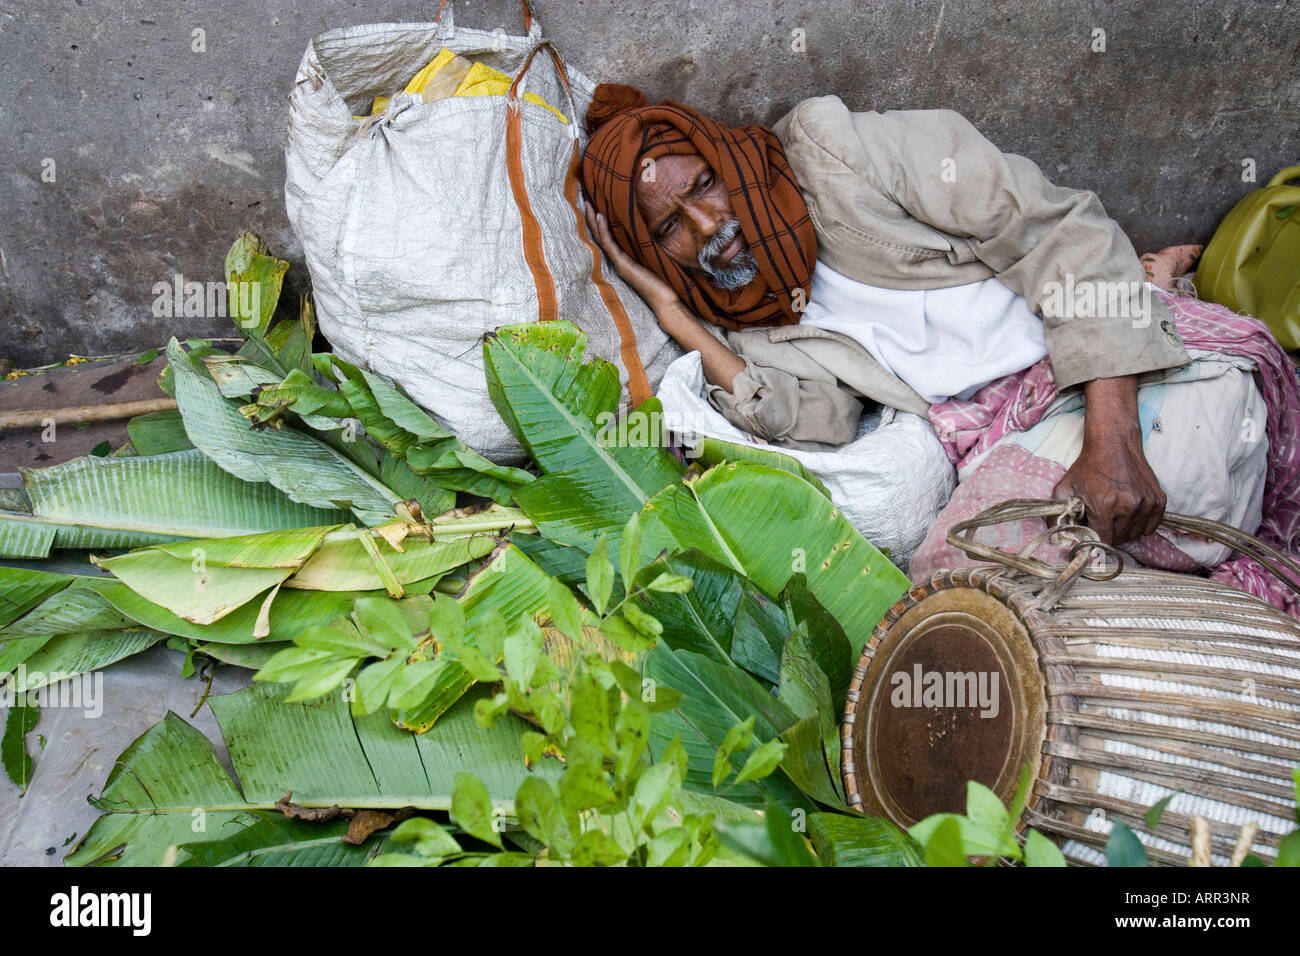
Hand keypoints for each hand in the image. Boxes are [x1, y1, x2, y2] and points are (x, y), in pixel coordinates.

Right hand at [584, 204, 678, 311]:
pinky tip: (600, 217)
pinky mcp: (623, 266)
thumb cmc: (663, 282)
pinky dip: (604, 230)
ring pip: (601, 238)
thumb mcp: (654, 258)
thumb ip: (648, 246)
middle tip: (584, 197)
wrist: (666, 301)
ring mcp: (618, 263)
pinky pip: (610, 245)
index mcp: (623, 257)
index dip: (598, 220)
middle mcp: (617, 260)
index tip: (594, 202)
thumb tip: (654, 228)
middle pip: (599, 235)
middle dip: (591, 217)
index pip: (606, 235)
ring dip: (593, 220)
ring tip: (587, 203)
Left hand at [1052, 375, 1165, 544]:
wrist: (1114, 443)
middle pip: (1120, 539)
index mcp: (1105, 507)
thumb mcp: (1064, 488)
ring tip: (1115, 515)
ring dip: (1125, 530)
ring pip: (1136, 534)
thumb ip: (1057, 515)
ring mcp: (1146, 503)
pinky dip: (1142, 524)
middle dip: (1109, 534)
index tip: (1093, 533)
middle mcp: (1128, 507)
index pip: (1103, 541)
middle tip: (1102, 521)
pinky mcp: (1158, 499)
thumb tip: (1055, 541)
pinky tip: (1130, 513)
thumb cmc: (1087, 467)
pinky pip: (1152, 525)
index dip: (1096, 540)